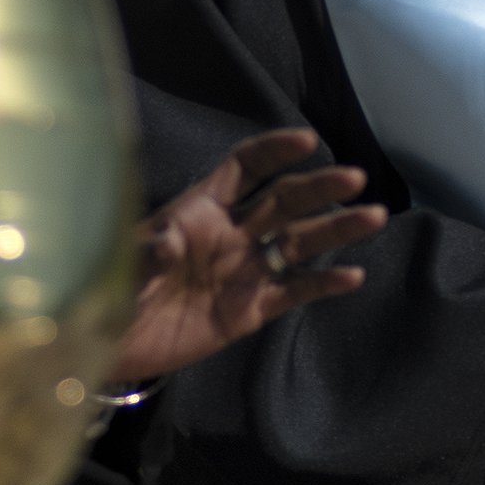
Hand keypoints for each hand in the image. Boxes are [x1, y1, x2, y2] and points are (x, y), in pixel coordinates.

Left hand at [112, 128, 386, 383]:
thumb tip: (168, 242)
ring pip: (300, 241)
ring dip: (336, 228)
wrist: (114, 344)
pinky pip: (294, 290)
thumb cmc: (112, 288)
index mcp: (201, 207)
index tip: (306, 140)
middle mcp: (232, 232)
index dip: (274, 151)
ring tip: (373, 216)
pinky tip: (352, 275)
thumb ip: (149, 250)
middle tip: (354, 177)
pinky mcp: (251, 309)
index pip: (245, 167)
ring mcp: (245, 269)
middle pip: (284, 200)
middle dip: (318, 186)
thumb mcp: (124, 262)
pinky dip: (323, 283)